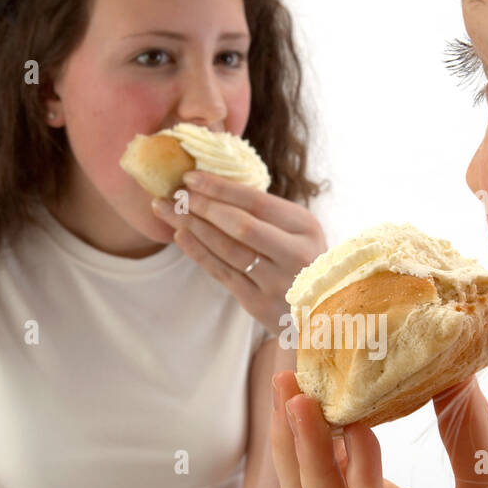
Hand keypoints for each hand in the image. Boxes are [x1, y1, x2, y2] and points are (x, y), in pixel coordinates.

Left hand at [151, 171, 326, 334]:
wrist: (319, 310)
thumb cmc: (300, 261)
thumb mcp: (298, 231)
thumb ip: (266, 213)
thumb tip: (213, 185)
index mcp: (306, 227)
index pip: (257, 201)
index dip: (221, 188)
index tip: (191, 177)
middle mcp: (295, 254)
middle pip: (241, 225)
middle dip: (203, 207)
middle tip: (175, 193)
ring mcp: (277, 282)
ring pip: (228, 250)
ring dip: (194, 227)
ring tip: (169, 210)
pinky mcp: (258, 303)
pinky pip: (222, 272)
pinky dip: (199, 252)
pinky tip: (181, 235)